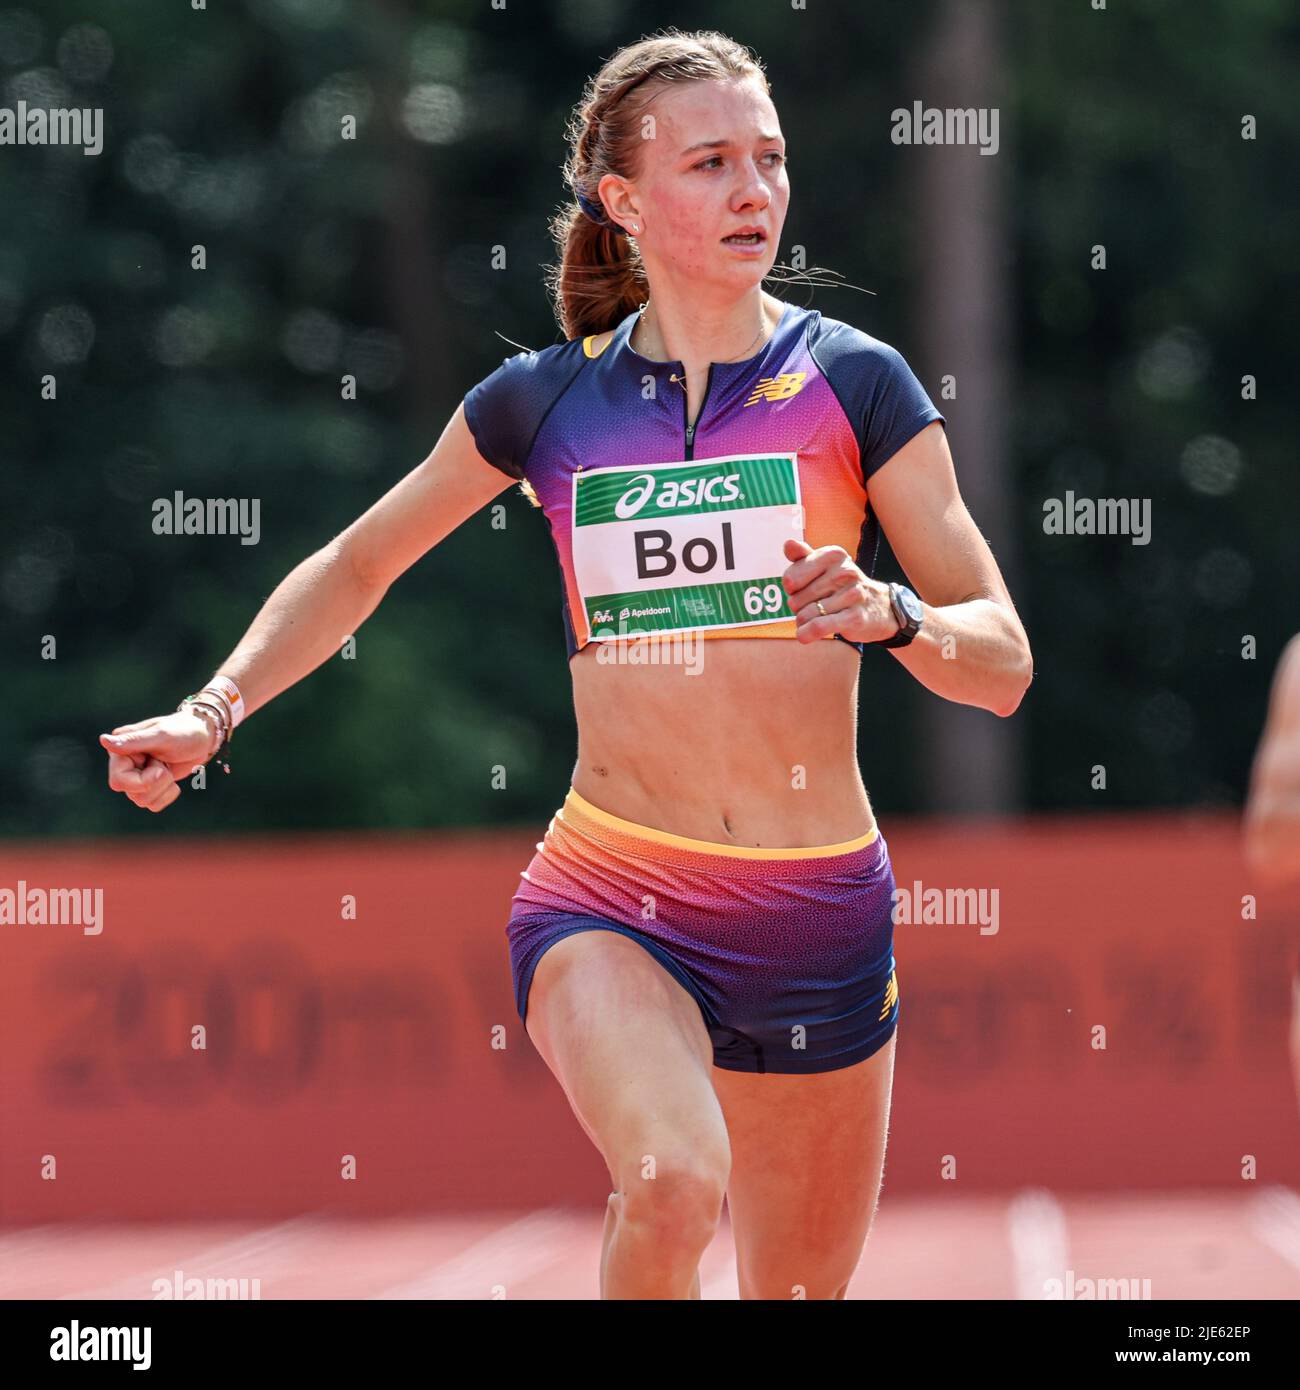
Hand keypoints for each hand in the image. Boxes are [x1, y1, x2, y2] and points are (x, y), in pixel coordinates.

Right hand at [99, 711, 220, 813]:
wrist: (204, 738)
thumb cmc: (184, 731)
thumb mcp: (161, 735)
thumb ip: (133, 741)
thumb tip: (103, 740)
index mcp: (121, 749)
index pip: (119, 781)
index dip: (141, 782)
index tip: (161, 770)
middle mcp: (125, 764)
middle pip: (131, 793)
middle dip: (154, 785)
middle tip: (165, 768)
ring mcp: (136, 776)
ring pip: (141, 801)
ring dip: (163, 788)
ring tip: (168, 769)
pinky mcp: (150, 785)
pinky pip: (152, 804)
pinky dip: (167, 796)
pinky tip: (172, 782)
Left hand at [782, 538, 899, 644]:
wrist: (881, 607)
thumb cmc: (843, 586)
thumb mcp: (825, 566)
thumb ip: (803, 556)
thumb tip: (788, 543)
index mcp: (833, 555)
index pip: (790, 579)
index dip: (791, 590)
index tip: (803, 589)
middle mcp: (844, 571)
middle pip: (796, 599)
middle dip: (799, 608)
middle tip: (814, 605)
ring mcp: (852, 594)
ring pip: (805, 615)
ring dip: (804, 622)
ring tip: (816, 618)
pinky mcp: (855, 617)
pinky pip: (819, 626)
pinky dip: (807, 633)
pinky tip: (804, 635)